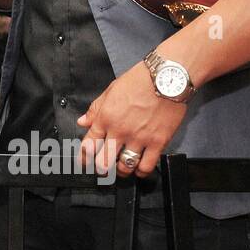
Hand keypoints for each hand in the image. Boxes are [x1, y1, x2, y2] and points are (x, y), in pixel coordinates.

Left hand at [77, 63, 186, 177]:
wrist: (166, 78)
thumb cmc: (139, 80)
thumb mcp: (110, 90)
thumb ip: (95, 109)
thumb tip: (83, 122)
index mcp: (105, 118)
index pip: (89, 144)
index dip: (84, 158)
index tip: (85, 162)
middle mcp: (120, 131)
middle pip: (104, 161)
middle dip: (101, 168)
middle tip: (103, 168)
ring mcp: (139, 138)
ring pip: (125, 167)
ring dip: (121, 171)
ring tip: (121, 168)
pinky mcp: (158, 142)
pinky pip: (147, 166)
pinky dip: (141, 171)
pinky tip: (139, 168)